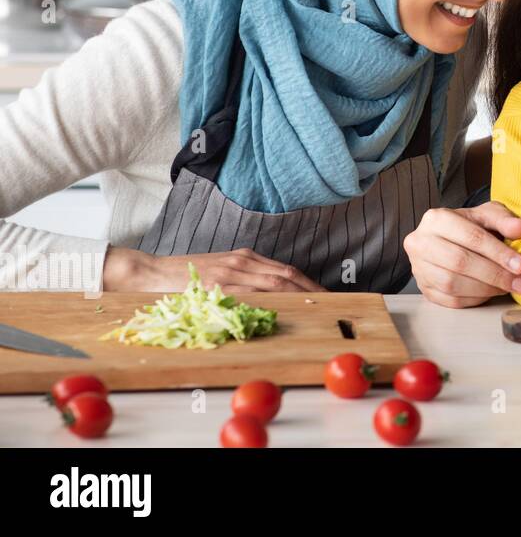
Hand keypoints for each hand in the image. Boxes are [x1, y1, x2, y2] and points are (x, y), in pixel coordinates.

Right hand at [102, 246, 325, 292]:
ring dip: (300, 292)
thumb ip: (242, 278)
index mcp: (244, 257)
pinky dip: (274, 297)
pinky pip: (253, 291)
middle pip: (286, 274)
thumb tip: (267, 294)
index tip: (323, 291)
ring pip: (275, 281)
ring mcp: (232, 271)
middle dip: (311, 286)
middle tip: (330, 300)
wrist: (149, 271)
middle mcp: (242, 261)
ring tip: (318, 303)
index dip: (306, 280)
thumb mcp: (219, 271)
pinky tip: (287, 305)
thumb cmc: (183, 275)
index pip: (284, 269)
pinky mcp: (219, 283)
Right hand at [403, 201, 520, 307]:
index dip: (498, 253)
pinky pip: (449, 300)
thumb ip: (505, 220)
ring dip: (486, 289)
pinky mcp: (424, 288)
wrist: (453, 238)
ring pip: (452, 284)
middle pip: (459, 262)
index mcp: (436, 219)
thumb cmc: (472, 225)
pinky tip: (491, 292)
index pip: (471, 237)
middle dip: (494, 275)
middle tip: (520, 283)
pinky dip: (474, 299)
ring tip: (508, 287)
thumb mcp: (489, 215)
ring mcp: (418, 267)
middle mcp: (420, 242)